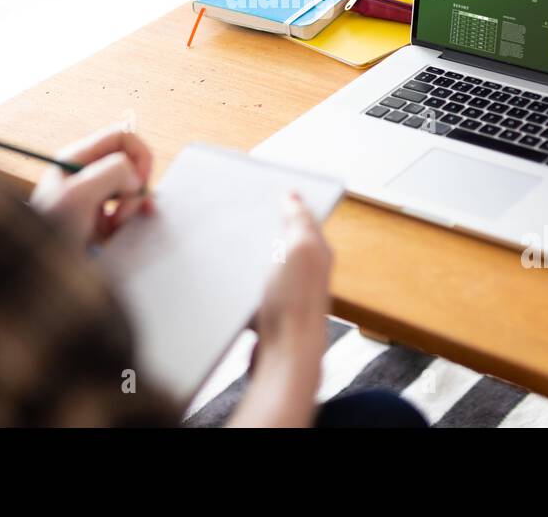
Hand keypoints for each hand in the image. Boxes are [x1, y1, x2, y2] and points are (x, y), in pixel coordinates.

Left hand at [29, 126, 153, 243]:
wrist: (33, 266)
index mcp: (78, 156)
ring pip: (129, 187)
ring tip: (115, 224)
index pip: (123, 136)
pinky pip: (124, 208)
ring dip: (131, 206)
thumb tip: (135, 175)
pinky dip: (126, 219)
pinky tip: (114, 232)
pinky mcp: (97, 213)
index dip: (140, 156)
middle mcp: (86, 170)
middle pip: (130, 163)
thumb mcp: (79, 196)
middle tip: (124, 211)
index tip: (139, 183)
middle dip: (135, 187)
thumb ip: (111, 173)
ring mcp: (92, 191)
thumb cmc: (47, 231)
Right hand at [228, 193, 331, 427]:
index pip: (304, 216)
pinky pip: (252, 286)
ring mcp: (286, 292)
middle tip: (242, 211)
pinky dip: (242, 279)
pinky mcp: (268, 311)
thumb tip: (292, 196)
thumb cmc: (295, 306)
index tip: (265, 188)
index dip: (287, 201)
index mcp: (317, 252)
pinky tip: (229, 277)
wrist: (283, 358)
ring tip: (231, 240)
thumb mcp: (300, 250)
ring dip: (250, 253)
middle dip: (264, 224)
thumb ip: (299, 221)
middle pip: (283, 236)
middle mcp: (306, 271)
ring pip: (265, 261)